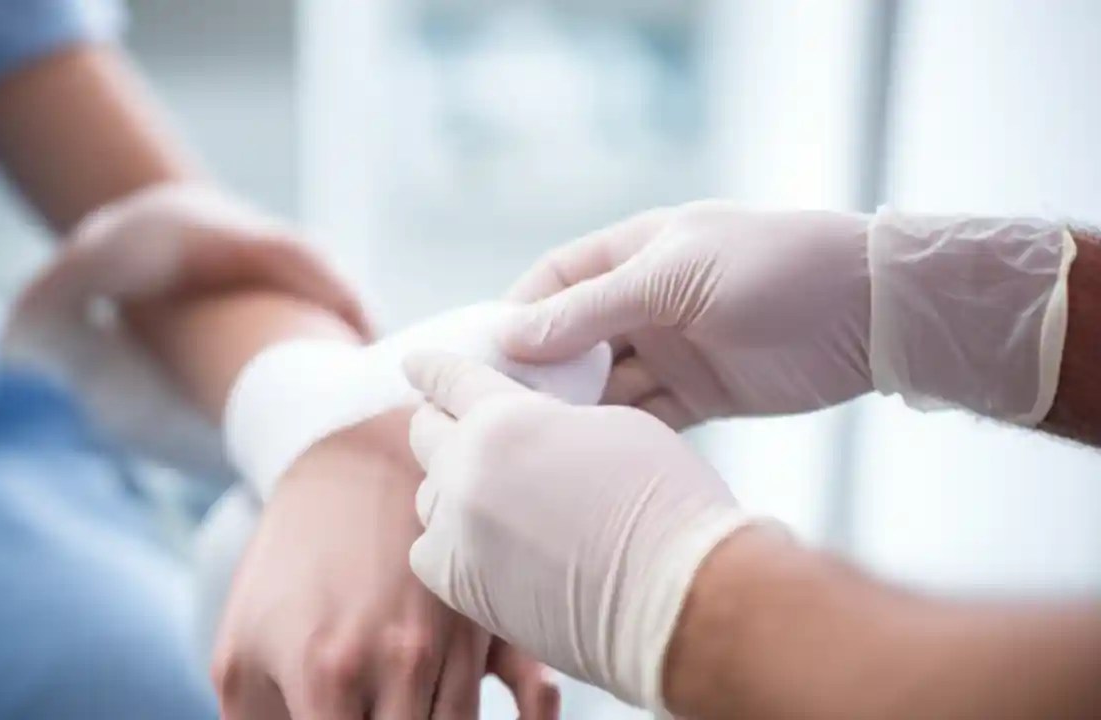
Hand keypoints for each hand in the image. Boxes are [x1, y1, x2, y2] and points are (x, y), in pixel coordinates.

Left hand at [210, 408, 558, 718]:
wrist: (360, 468)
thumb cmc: (291, 567)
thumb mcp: (241, 651)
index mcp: (325, 676)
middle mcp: (398, 663)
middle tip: (372, 714)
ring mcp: (453, 643)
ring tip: (401, 706)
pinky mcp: (491, 624)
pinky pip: (536, 695)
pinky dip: (534, 714)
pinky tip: (523, 718)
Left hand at [404, 354, 751, 710]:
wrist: (679, 597)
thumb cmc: (667, 504)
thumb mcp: (612, 425)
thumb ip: (550, 418)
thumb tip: (531, 426)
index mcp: (505, 418)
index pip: (450, 380)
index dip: (434, 369)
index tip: (417, 365)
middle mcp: (467, 469)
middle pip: (427, 433)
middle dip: (442, 423)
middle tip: (458, 426)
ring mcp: (458, 531)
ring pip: (431, 494)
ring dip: (454, 486)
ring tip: (491, 493)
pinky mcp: (461, 586)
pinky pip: (432, 551)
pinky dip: (454, 543)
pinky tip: (487, 544)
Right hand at [500, 200, 870, 428]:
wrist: (872, 312)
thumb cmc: (773, 268)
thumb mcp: (673, 277)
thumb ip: (593, 309)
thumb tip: (513, 336)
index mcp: (636, 253)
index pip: (554, 280)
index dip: (515, 313)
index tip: (478, 355)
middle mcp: (646, 301)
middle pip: (572, 338)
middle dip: (538, 371)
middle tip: (499, 411)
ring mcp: (673, 349)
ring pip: (604, 384)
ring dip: (577, 409)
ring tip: (538, 442)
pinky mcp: (701, 394)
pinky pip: (644, 416)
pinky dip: (618, 433)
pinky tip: (590, 456)